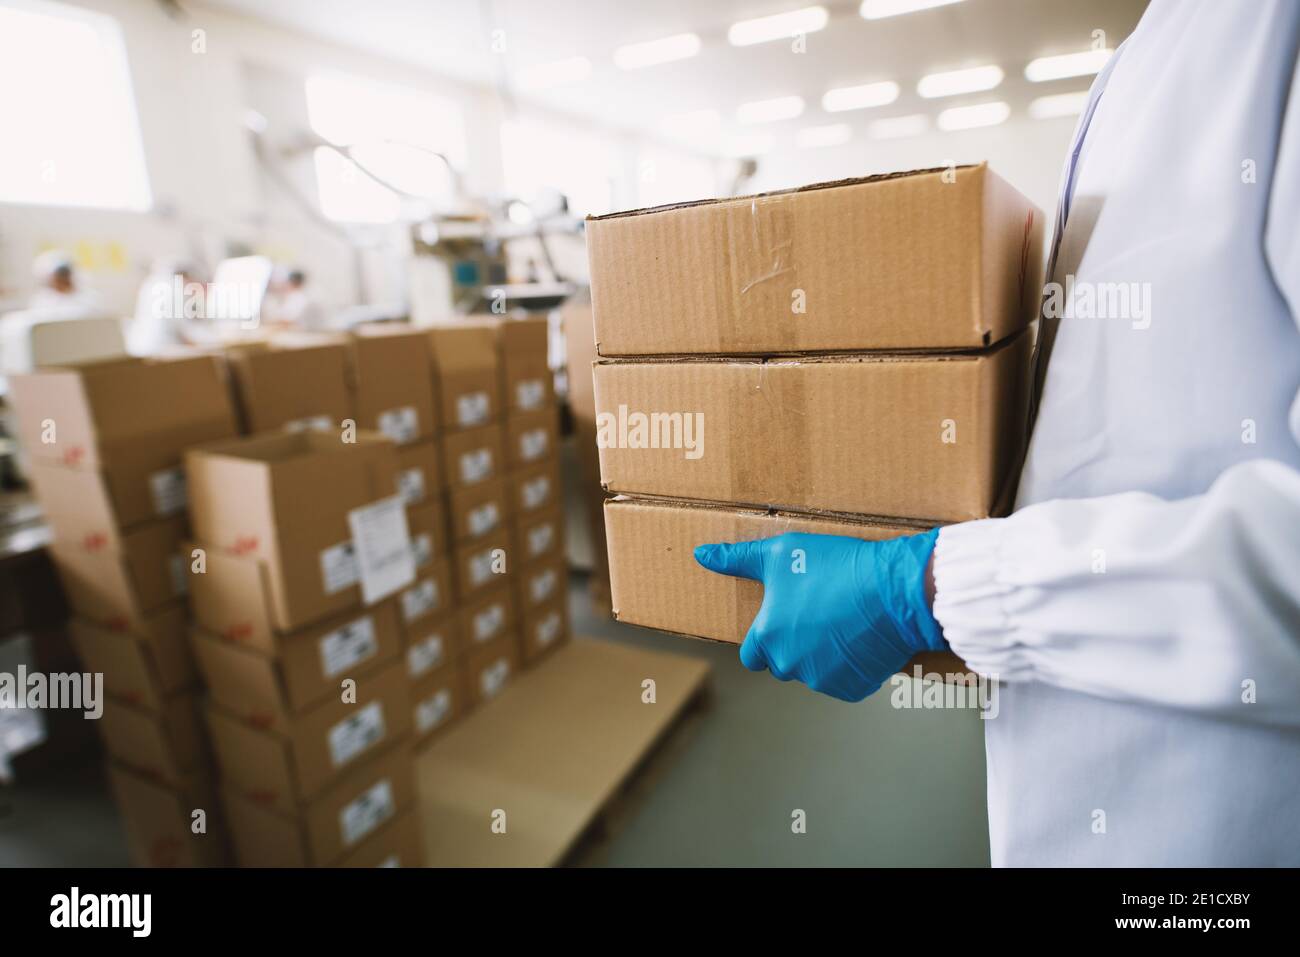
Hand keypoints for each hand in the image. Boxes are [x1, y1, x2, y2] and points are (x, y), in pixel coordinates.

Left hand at [694, 530, 945, 701]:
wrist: (893, 590)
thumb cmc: (834, 567)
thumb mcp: (780, 553)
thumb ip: (737, 559)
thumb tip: (700, 555)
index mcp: (767, 637)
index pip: (752, 655)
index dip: (765, 640)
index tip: (784, 623)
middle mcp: (789, 664)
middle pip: (783, 664)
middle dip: (795, 646)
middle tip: (819, 616)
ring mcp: (822, 680)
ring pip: (814, 673)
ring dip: (822, 657)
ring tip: (844, 623)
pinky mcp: (852, 689)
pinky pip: (845, 682)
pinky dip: (851, 667)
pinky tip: (861, 639)